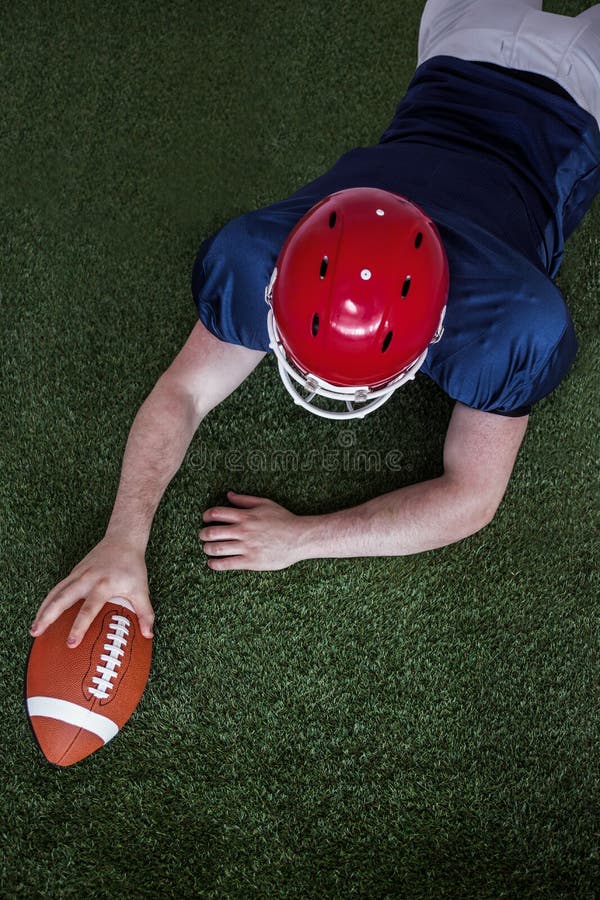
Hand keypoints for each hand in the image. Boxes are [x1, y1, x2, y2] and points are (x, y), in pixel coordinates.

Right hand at [30, 536, 154, 646]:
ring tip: (33, 629)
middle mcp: (86, 579)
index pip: (89, 609)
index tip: (71, 643)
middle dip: (48, 616)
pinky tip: (42, 614)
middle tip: (37, 634)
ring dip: (43, 610)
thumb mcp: (142, 589)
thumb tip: (148, 635)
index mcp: (104, 584)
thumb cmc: (133, 567)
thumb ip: (145, 613)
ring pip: (55, 593)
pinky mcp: (73, 573)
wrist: (123, 540)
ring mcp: (77, 574)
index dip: (79, 626)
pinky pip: (57, 588)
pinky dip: (47, 601)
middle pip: (62, 599)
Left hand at [200, 490, 303, 570]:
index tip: (205, 519)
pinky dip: (215, 564)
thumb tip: (228, 495)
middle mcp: (244, 531)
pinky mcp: (251, 561)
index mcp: (246, 515)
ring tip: (207, 549)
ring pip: (216, 548)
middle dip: (203, 534)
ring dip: (207, 549)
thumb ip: (244, 500)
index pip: (216, 513)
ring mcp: (246, 547)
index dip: (206, 515)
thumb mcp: (265, 504)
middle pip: (212, 532)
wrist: (300, 538)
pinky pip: (227, 564)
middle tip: (203, 535)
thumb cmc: (283, 520)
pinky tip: (212, 563)